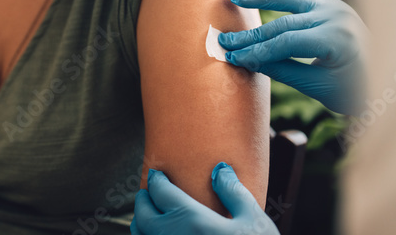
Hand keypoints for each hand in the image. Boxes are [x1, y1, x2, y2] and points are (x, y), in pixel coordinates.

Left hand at [131, 162, 277, 234]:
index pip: (161, 193)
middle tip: (148, 193)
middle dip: (144, 201)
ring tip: (150, 217)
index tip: (156, 175)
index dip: (156, 180)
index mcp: (191, 220)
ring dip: (142, 224)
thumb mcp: (253, 220)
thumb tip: (220, 170)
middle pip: (143, 215)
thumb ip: (233, 192)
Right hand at [220, 0, 365, 114]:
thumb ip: (284, 70)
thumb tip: (248, 60)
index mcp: (339, 41)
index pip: (287, 42)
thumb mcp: (320, 87)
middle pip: (284, 21)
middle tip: (224, 38)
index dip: (256, 50)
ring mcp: (336, 6)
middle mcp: (338, 17)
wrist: (387, 78)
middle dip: (251, 32)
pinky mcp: (333, 2)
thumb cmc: (357, 90)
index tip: (232, 57)